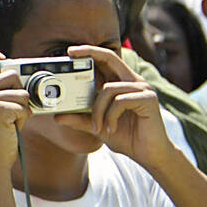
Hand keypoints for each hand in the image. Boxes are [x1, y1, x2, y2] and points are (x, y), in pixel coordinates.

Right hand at [0, 44, 30, 178]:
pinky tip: (12, 127)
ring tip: (11, 122)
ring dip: (23, 108)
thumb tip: (22, 74)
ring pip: (21, 91)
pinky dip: (24, 118)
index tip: (2, 62)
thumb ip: (1, 90)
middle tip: (12, 110)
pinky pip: (24, 105)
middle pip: (11, 73)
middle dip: (20, 92)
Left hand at [54, 45, 173, 170]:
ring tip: (98, 127)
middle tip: (70, 54)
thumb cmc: (127, 137)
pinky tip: (111, 129)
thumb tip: (57, 117)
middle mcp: (133, 82)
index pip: (106, 61)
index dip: (90, 52)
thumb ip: (80, 119)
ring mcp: (142, 88)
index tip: (70, 51)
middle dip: (89, 53)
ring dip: (97, 111)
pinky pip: (119, 101)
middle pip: (110, 58)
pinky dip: (110, 116)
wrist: (149, 155)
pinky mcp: (148, 99)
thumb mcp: (98, 126)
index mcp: (122, 84)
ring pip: (108, 89)